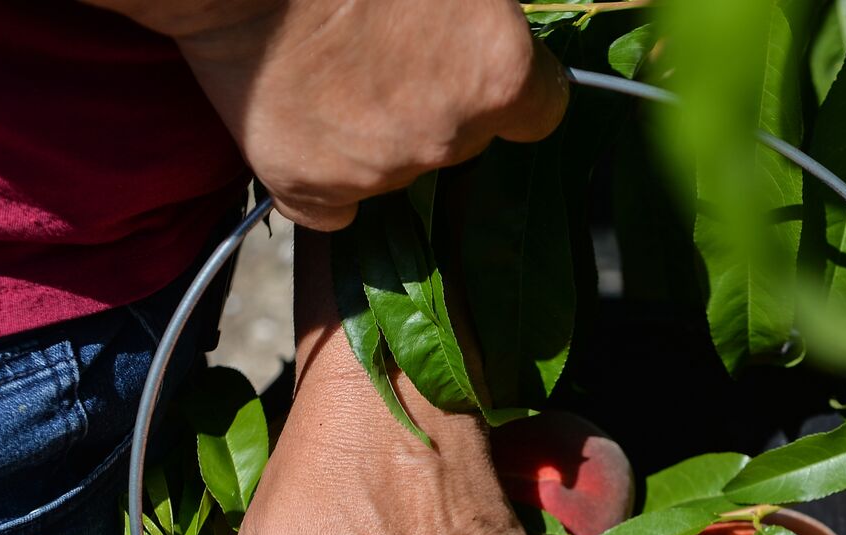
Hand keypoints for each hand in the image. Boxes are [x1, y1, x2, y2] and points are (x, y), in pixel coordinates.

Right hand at [93, 0, 567, 229]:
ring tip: (330, 71)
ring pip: (398, 167)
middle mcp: (449, 137)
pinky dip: (323, 180)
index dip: (511, 86)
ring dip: (376, 133)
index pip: (540, 110)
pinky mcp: (310, 188)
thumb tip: (492, 34)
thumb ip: (486, 14)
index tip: (481, 65)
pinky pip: (331, 205)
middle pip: (466, 139)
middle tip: (387, 50)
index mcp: (499, 76)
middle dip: (439, 105)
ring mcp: (380, 172)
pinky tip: (305, 131)